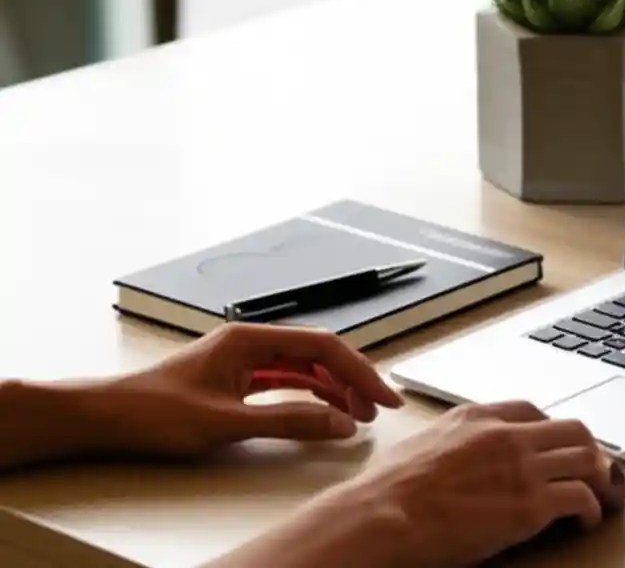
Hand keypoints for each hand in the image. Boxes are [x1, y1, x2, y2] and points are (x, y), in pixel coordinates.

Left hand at [84, 323, 403, 455]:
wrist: (104, 418)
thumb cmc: (151, 412)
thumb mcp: (226, 422)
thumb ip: (288, 421)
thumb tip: (339, 423)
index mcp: (248, 340)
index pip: (321, 347)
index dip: (358, 371)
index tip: (381, 396)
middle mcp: (249, 344)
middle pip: (317, 354)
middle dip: (352, 379)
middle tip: (379, 408)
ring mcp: (241, 362)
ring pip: (303, 369)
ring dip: (333, 390)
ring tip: (357, 415)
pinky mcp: (234, 381)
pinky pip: (284, 383)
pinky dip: (308, 397)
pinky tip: (323, 413)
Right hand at [213, 401, 624, 567]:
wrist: (379, 517)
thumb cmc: (387, 492)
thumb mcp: (423, 445)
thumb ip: (453, 443)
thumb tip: (459, 457)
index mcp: (476, 417)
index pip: (532, 410)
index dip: (551, 431)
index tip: (556, 447)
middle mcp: (505, 434)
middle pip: (572, 429)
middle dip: (588, 450)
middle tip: (593, 470)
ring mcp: (522, 467)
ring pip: (588, 458)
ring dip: (599, 478)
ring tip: (600, 495)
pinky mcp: (530, 504)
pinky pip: (581, 498)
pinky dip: (592, 509)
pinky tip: (587, 520)